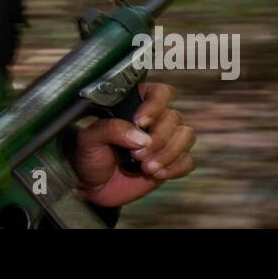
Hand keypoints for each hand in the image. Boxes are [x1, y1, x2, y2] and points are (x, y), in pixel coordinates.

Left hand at [71, 82, 195, 208]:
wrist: (93, 186)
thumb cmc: (89, 156)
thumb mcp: (89, 139)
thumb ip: (110, 129)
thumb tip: (139, 136)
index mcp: (134, 103)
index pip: (159, 92)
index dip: (155, 105)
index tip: (141, 122)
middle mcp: (154, 118)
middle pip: (174, 117)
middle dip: (158, 138)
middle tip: (138, 154)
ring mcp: (164, 140)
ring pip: (185, 136)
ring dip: (168, 153)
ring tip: (146, 167)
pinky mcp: (171, 161)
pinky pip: (187, 160)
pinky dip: (175, 167)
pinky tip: (156, 173)